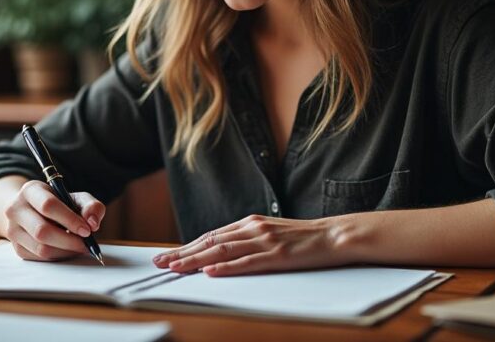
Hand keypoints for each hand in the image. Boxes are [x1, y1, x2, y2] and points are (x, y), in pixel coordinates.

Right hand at [5, 180, 104, 261]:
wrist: (34, 211)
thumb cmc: (60, 204)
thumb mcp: (76, 198)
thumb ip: (91, 206)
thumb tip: (93, 223)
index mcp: (30, 190)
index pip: (48, 206)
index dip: (70, 220)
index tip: (87, 230)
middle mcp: (15, 209)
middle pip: (42, 231)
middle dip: (69, 240)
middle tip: (86, 244)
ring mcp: (12, 230)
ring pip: (40, 248)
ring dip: (65, 251)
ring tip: (79, 247)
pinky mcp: (16, 247)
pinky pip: (39, 258)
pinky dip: (58, 257)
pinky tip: (67, 250)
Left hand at [152, 214, 345, 276]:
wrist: (335, 235)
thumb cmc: (304, 238)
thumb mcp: (271, 232)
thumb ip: (249, 239)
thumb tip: (223, 252)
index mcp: (250, 223)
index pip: (211, 236)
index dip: (187, 246)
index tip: (167, 255)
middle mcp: (253, 228)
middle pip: (210, 242)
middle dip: (182, 253)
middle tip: (159, 262)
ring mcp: (265, 241)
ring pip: (222, 252)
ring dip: (195, 260)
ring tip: (175, 268)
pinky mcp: (278, 255)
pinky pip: (247, 263)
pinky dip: (227, 268)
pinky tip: (210, 272)